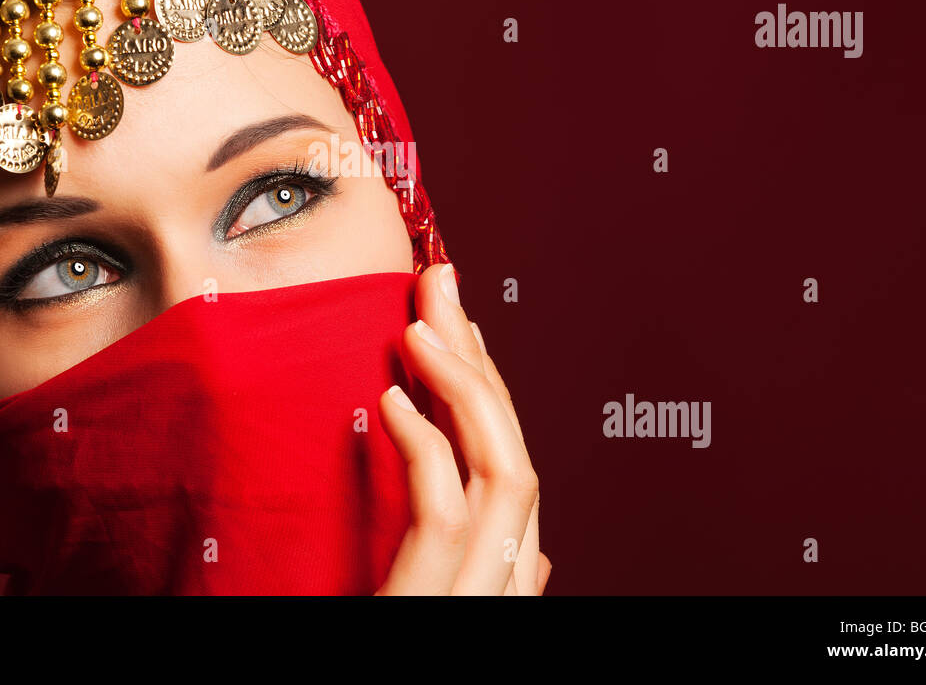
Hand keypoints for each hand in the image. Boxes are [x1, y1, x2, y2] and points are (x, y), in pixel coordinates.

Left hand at [376, 263, 547, 594]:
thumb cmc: (385, 639)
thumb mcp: (433, 597)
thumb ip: (481, 573)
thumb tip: (540, 557)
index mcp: (503, 576)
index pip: (512, 464)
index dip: (491, 386)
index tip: (458, 322)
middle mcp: (504, 583)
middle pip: (513, 452)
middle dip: (481, 361)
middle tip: (439, 285)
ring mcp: (476, 596)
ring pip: (505, 472)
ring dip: (466, 387)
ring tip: (420, 327)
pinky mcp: (433, 607)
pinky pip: (445, 515)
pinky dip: (426, 448)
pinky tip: (392, 402)